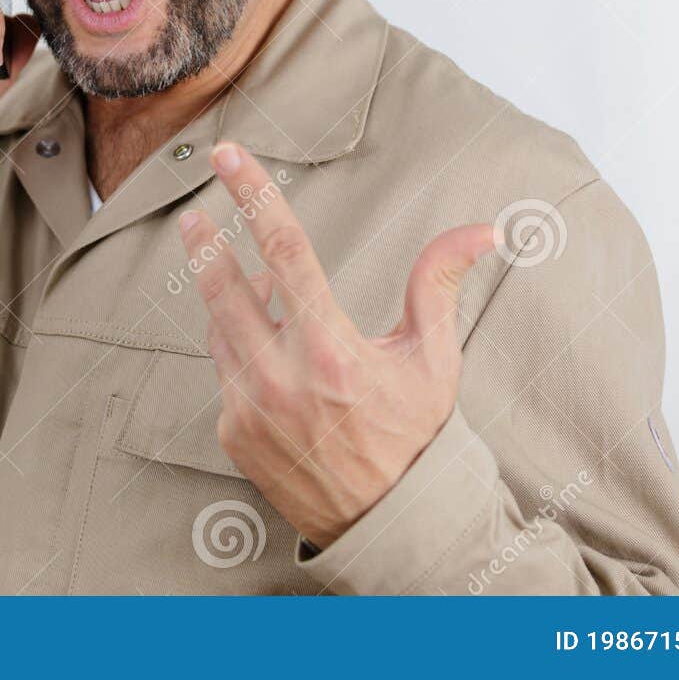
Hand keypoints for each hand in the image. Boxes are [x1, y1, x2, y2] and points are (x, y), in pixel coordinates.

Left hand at [177, 141, 494, 548]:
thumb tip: (483, 230)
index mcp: (332, 351)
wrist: (388, 523)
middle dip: (206, 244)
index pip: (285, 251)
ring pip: (221, 329)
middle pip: (224, 286)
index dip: (254, 195)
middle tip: (195, 217)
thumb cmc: (415, 434)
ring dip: (230, 302)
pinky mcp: (232, 432)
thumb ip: (440, 283)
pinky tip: (265, 350)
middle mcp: (282, 378)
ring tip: (252, 288)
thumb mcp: (433, 359)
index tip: (228, 156)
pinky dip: (239, 350)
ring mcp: (250, 407)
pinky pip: (223, 371)